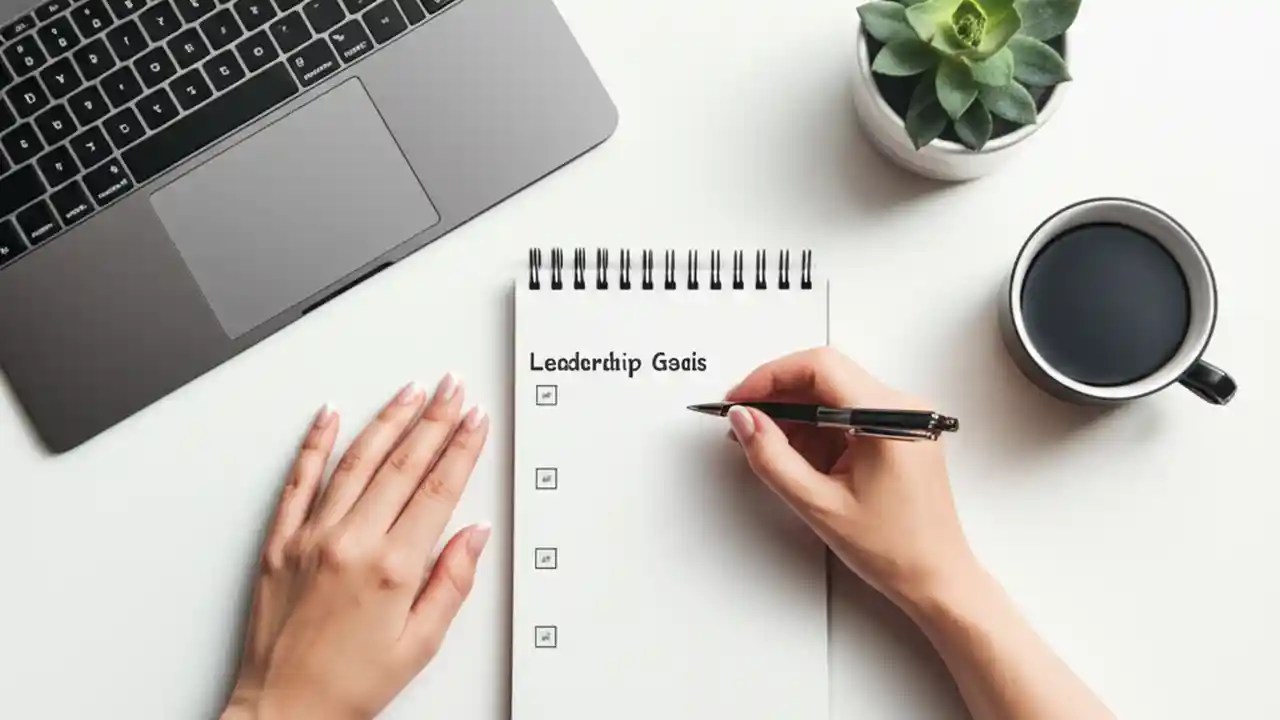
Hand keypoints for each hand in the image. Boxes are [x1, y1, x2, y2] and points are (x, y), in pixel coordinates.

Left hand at [222, 375, 490, 719]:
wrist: (283, 711)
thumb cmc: (349, 686)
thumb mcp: (420, 644)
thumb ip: (451, 582)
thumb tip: (474, 534)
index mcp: (392, 568)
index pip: (437, 489)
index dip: (462, 448)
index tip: (476, 422)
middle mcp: (350, 543)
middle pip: (403, 464)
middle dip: (435, 420)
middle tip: (454, 390)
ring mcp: (311, 538)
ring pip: (356, 461)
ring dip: (388, 420)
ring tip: (412, 392)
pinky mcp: (280, 543)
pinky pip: (298, 481)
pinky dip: (315, 443)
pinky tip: (330, 416)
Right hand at [725, 348, 978, 610]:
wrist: (936, 579)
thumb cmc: (897, 550)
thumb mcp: (819, 505)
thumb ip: (773, 457)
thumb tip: (745, 420)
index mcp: (890, 418)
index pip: (820, 367)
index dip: (770, 377)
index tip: (742, 398)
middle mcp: (902, 409)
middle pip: (825, 376)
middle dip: (779, 397)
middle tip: (746, 422)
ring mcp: (903, 419)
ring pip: (833, 395)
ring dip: (796, 416)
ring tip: (770, 449)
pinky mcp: (897, 433)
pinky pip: (847, 415)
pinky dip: (816, 431)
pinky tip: (798, 458)